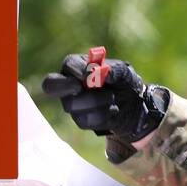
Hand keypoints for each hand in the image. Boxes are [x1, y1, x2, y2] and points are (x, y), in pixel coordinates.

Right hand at [41, 53, 168, 141]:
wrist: (136, 104)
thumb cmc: (125, 82)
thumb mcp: (123, 71)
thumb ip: (110, 69)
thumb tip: (94, 73)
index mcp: (76, 67)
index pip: (67, 65)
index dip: (76, 70)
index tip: (90, 75)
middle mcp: (68, 85)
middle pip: (50, 85)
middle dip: (64, 86)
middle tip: (79, 87)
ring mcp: (71, 103)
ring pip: (72, 105)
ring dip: (97, 101)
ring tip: (112, 98)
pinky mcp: (80, 120)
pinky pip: (85, 120)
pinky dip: (103, 115)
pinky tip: (112, 109)